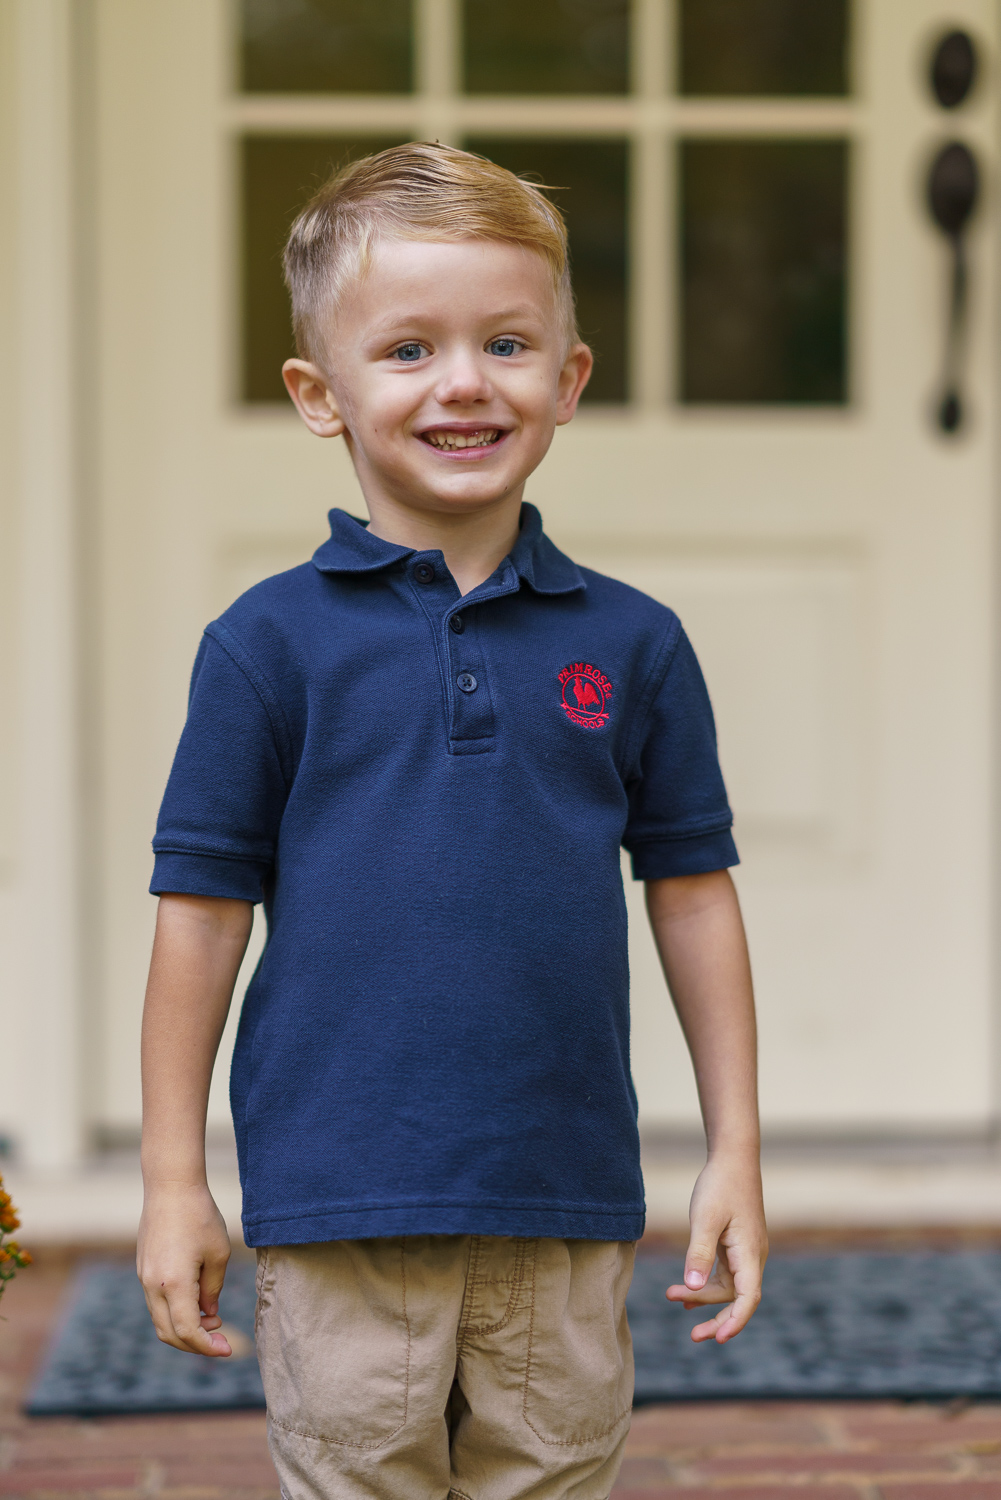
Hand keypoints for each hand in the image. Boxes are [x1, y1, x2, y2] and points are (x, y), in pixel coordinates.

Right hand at [137, 1182, 232, 1356]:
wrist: (171, 1186)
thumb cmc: (200, 1216)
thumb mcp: (218, 1254)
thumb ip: (213, 1290)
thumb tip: (208, 1315)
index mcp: (173, 1284)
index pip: (187, 1331)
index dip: (207, 1346)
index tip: (228, 1349)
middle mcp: (152, 1285)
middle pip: (169, 1333)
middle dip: (195, 1344)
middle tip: (221, 1340)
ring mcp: (143, 1278)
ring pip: (160, 1320)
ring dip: (184, 1328)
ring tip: (213, 1318)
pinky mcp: (143, 1269)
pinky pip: (156, 1303)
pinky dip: (175, 1312)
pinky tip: (197, 1302)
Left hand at [665, 1150, 767, 1343]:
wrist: (733, 1158)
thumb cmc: (720, 1185)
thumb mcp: (705, 1218)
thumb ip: (698, 1253)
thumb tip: (690, 1288)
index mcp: (749, 1252)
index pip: (748, 1297)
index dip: (735, 1321)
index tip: (718, 1339)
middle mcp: (752, 1256)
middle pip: (738, 1298)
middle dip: (717, 1318)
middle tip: (694, 1337)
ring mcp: (745, 1251)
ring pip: (728, 1286)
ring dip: (703, 1296)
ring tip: (672, 1298)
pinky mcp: (735, 1245)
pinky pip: (723, 1273)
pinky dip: (705, 1283)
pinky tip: (685, 1290)